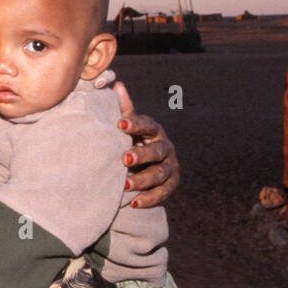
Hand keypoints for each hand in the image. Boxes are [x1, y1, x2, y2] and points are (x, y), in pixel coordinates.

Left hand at [112, 81, 178, 207]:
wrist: (144, 166)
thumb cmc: (131, 141)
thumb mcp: (128, 128)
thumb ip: (124, 110)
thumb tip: (117, 84)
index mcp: (154, 130)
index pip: (147, 125)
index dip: (135, 124)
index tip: (120, 124)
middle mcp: (166, 147)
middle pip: (156, 151)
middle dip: (141, 155)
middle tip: (124, 159)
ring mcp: (170, 167)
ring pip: (160, 173)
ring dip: (142, 179)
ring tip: (124, 185)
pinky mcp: (171, 185)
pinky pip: (163, 193)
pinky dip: (149, 199)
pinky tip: (134, 203)